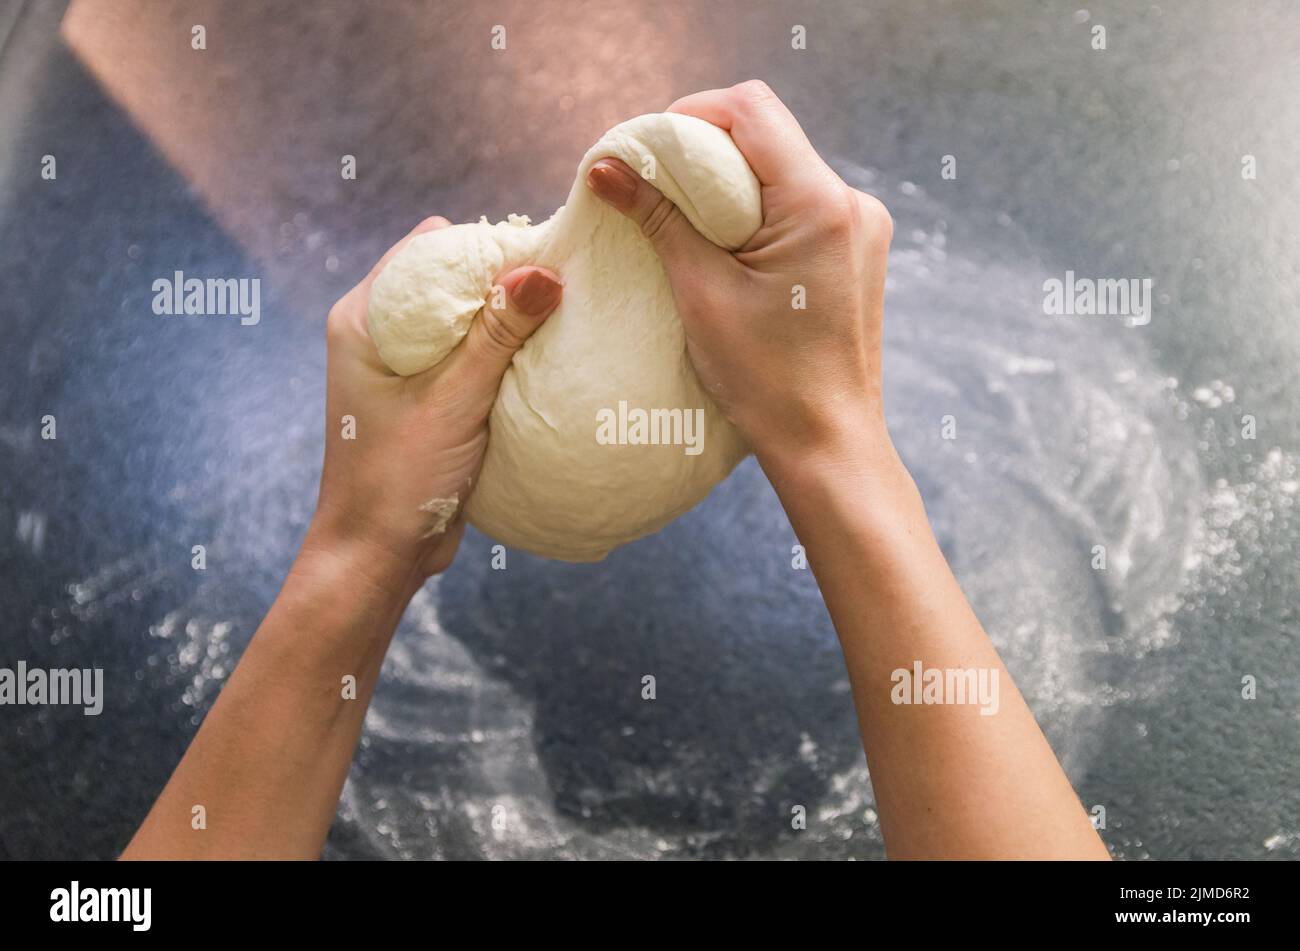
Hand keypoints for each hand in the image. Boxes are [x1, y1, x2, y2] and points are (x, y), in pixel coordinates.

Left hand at [308, 216, 562, 591]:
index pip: (428, 248)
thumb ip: (497, 335)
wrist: (379, 555)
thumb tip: (545, 272)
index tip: (540, 258)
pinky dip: (504, 354)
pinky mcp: (429, 396)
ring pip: (466, 319)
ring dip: (507, 321)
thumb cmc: (398, 478)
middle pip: (451, 279)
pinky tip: (541, 359)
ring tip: (559, 319)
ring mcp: (404, 366)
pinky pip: (472, 356)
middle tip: (559, 289)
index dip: (483, 247)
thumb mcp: (453, 401)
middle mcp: (379, 333)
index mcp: (362, 318)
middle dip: (502, 282)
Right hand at [586, 80, 893, 478]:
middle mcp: (852, 202)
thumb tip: (605, 167)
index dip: (690, 114)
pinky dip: (756, 210)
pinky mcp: (856, 248)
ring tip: (685, 222)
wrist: (827, 442)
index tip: (647, 151)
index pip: (751, 109)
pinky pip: (800, 202)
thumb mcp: (701, 292)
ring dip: (730, 182)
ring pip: (782, 167)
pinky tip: (725, 248)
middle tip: (656, 186)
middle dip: (705, 149)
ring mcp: (861, 225)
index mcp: (820, 204)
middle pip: (767, 134)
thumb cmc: (767, 380)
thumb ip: (657, 219)